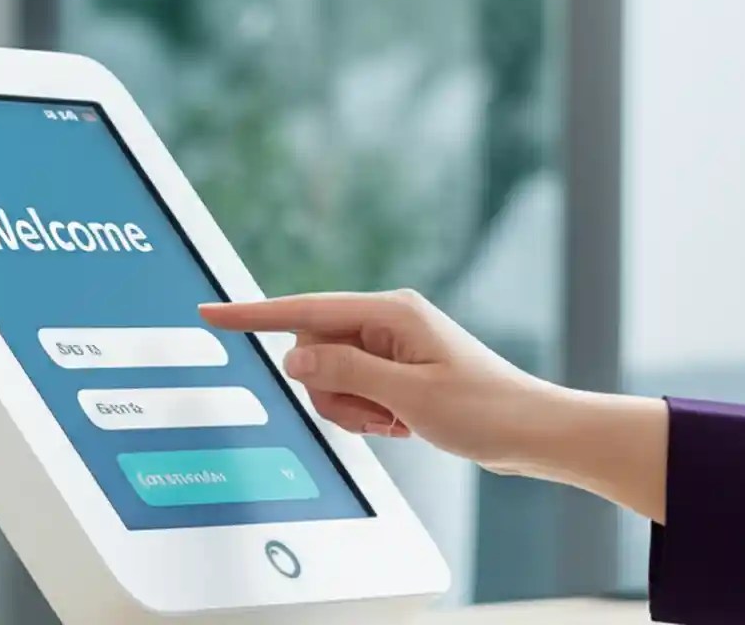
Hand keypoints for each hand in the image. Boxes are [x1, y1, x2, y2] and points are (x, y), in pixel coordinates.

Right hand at [200, 289, 556, 471]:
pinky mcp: (392, 371)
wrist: (532, 433)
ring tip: (395, 421)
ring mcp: (388, 347)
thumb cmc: (486, 409)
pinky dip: (365, 414)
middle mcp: (385, 322)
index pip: (304, 310)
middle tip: (378, 413)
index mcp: (390, 312)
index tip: (212, 313)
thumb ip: (344, 372)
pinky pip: (350, 392)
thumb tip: (294, 357)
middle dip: (332, 390)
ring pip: (328, 377)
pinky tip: (401, 423)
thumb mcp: (409, 394)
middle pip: (314, 350)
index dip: (253, 315)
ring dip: (351, 408)